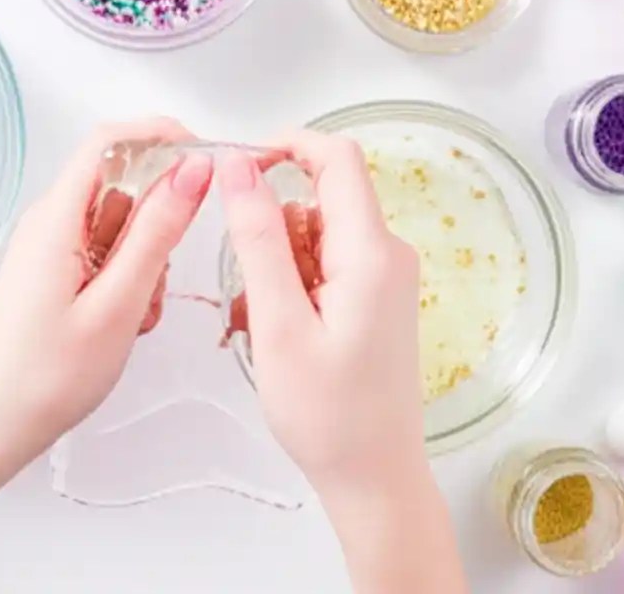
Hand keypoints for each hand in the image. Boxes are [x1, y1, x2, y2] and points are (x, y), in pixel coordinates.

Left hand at [0, 118, 213, 485]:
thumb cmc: (48, 376)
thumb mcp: (119, 303)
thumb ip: (158, 231)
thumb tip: (194, 169)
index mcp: (56, 219)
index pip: (109, 141)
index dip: (161, 136)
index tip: (206, 159)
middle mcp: (50, 223)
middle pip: (122, 185)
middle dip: (158, 223)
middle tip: (157, 281)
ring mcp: (52, 249)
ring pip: (121, 225)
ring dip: (146, 262)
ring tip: (136, 317)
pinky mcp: (56, 274)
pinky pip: (108, 256)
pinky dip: (130, 283)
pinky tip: (124, 325)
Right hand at [218, 132, 424, 492]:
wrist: (373, 477)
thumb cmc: (327, 415)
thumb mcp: (278, 323)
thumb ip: (258, 238)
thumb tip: (238, 167)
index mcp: (370, 253)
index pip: (336, 157)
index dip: (284, 146)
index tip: (237, 169)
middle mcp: (386, 256)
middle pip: (319, 199)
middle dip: (270, 229)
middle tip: (247, 290)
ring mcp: (383, 279)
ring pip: (314, 235)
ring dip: (274, 266)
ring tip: (259, 325)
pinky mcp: (374, 301)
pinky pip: (322, 267)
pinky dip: (290, 288)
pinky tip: (277, 334)